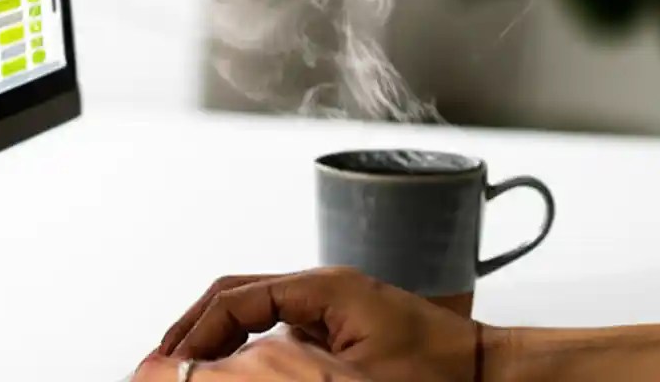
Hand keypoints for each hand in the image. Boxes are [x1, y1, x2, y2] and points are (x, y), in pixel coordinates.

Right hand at [158, 268, 484, 381]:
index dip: (196, 331)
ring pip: (255, 314)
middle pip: (237, 297)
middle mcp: (323, 289)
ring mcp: (332, 308)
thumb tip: (215, 367)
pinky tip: (237, 373)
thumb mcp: (352, 380)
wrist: (495, 377)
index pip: (236, 299)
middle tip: (164, 364)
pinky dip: (249, 351)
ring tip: (190, 370)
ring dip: (220, 341)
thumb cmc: (441, 378)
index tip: (170, 364)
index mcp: (323, 287)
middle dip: (196, 330)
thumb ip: (278, 366)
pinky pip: (279, 331)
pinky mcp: (342, 330)